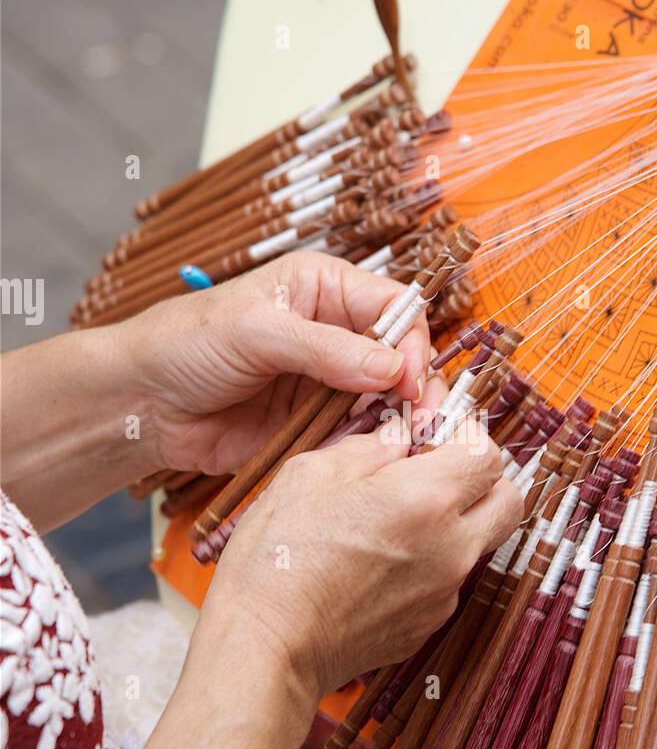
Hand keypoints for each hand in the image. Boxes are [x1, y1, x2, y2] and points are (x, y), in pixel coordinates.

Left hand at [125, 252, 432, 474]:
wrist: (142, 402)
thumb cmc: (187, 343)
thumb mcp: (257, 333)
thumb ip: (326, 349)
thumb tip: (393, 367)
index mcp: (324, 289)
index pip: (393, 308)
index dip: (411, 342)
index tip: (408, 380)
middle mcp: (334, 333)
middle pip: (401, 357)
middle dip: (415, 388)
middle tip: (422, 422)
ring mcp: (326, 382)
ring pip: (385, 401)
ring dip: (397, 421)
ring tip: (406, 444)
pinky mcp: (314, 425)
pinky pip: (356, 436)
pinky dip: (369, 447)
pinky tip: (374, 459)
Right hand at [203, 413, 522, 698]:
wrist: (267, 648)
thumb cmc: (278, 561)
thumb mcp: (310, 474)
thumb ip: (368, 448)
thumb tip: (397, 438)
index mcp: (427, 499)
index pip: (488, 454)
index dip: (466, 436)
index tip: (438, 435)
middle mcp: (451, 548)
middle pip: (508, 500)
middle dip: (483, 478)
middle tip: (438, 470)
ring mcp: (444, 593)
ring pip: (478, 543)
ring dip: (455, 522)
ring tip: (395, 520)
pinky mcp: (427, 626)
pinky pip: (447, 582)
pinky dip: (428, 564)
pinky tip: (378, 563)